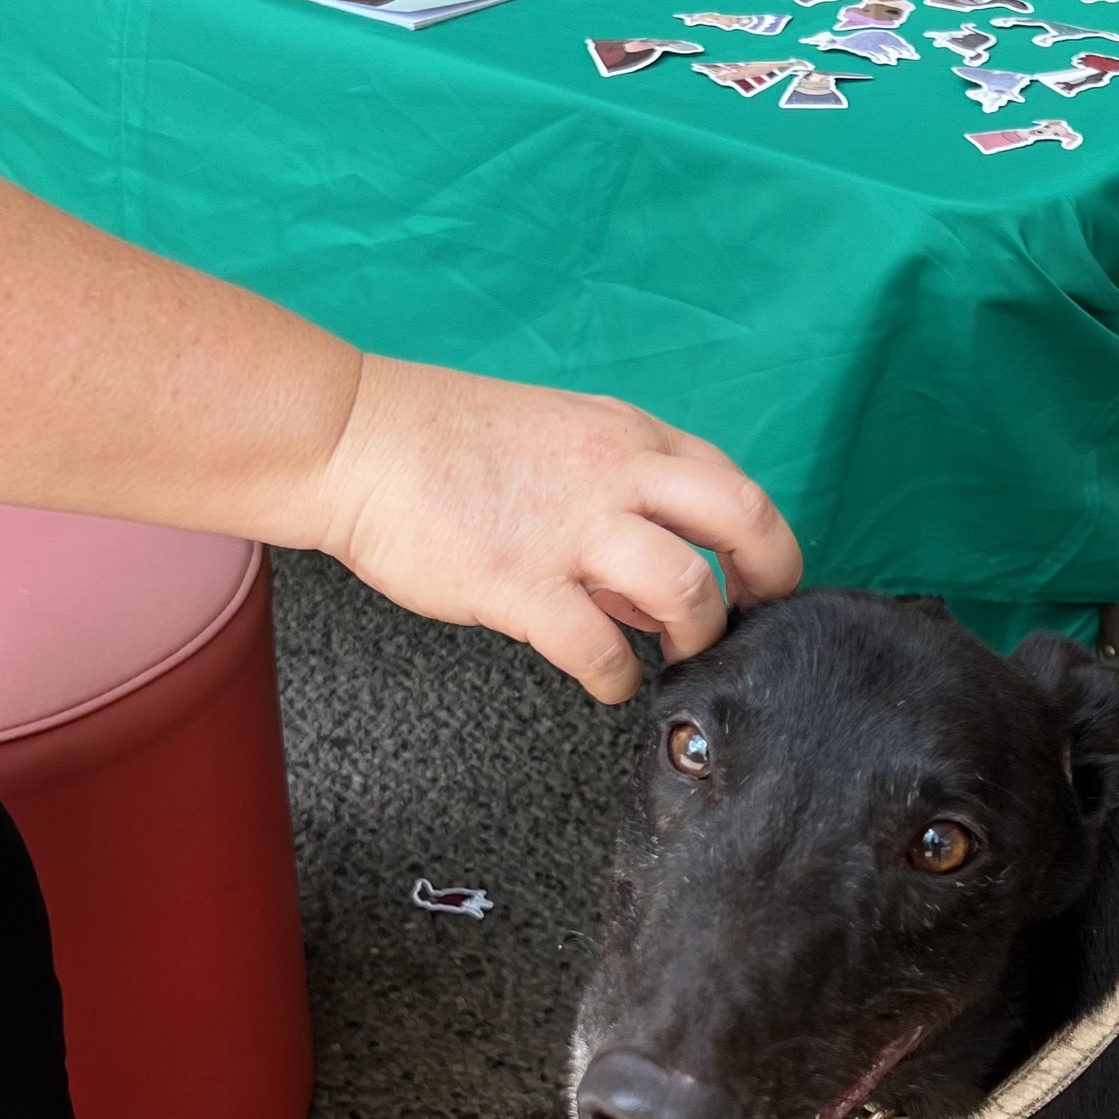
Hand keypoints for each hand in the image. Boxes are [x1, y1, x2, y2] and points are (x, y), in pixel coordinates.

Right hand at [316, 353, 801, 701]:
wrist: (353, 439)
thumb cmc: (444, 443)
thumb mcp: (558, 444)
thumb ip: (620, 507)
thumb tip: (660, 591)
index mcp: (628, 436)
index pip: (734, 485)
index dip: (763, 544)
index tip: (757, 587)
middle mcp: (614, 472)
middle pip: (742, 520)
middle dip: (765, 583)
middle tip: (745, 628)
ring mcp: (569, 527)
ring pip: (684, 586)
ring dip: (695, 637)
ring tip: (674, 660)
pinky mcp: (517, 581)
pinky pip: (599, 648)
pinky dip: (619, 678)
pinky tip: (609, 682)